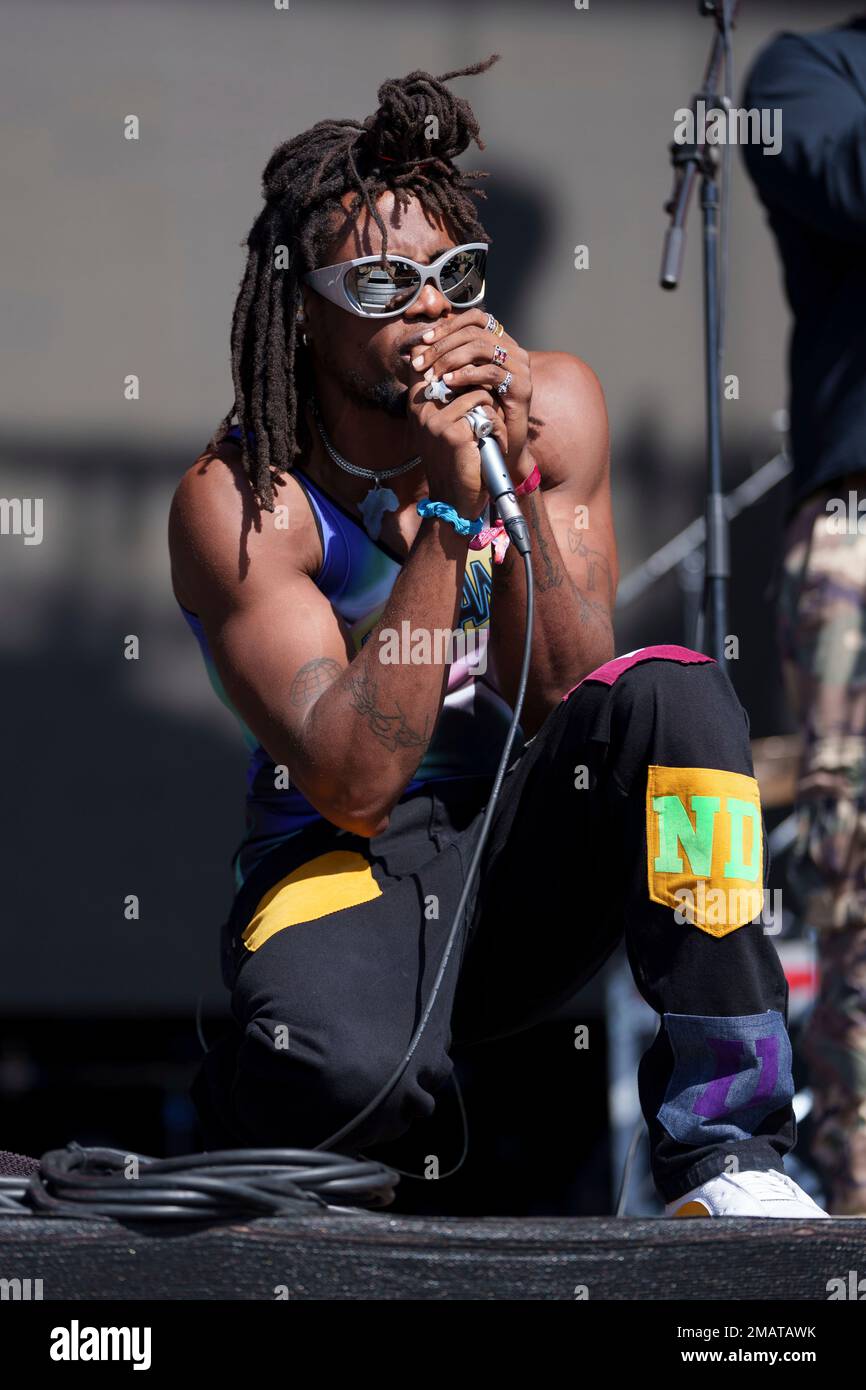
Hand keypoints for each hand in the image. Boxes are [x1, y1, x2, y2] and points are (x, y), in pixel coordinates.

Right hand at [406, 373, 506, 521]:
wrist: (454, 499)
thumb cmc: (454, 459)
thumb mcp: (442, 423)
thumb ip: (444, 393)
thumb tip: (460, 362)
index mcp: (416, 402)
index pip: (432, 361)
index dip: (456, 359)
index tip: (472, 372)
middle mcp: (422, 408)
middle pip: (462, 373)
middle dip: (482, 392)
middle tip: (485, 418)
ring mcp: (436, 420)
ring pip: (479, 393)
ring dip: (492, 414)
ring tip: (488, 435)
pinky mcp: (454, 433)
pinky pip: (486, 411)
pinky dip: (497, 427)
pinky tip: (492, 444)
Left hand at [410, 309, 532, 463]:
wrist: (497, 446)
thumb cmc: (476, 412)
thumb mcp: (458, 382)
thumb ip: (445, 362)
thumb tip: (416, 348)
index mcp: (501, 343)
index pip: (475, 319)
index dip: (448, 326)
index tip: (424, 340)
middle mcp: (514, 350)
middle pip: (474, 333)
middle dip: (442, 346)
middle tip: (421, 363)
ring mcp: (520, 367)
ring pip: (481, 348)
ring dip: (451, 359)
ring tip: (433, 374)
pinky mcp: (521, 386)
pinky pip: (491, 373)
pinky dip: (466, 375)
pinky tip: (448, 383)